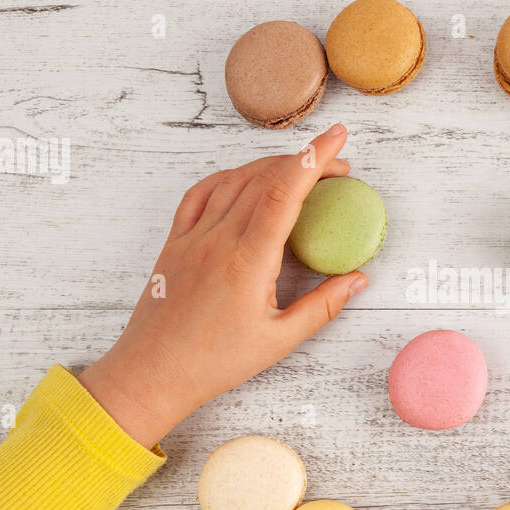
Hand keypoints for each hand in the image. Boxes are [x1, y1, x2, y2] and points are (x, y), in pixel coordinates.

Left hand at [79, 124, 364, 446]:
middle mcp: (218, 239)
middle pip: (265, 177)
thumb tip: (357, 280)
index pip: (284, 192)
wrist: (152, 373)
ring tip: (300, 171)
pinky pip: (202, 193)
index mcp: (247, 262)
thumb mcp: (279, 340)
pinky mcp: (175, 242)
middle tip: (337, 166)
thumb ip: (323, 306)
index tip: (337, 136)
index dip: (314, 158)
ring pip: (235, 180)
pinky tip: (246, 179)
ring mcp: (192, 237)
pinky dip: (230, 177)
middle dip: (304, 161)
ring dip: (271, 165)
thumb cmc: (213, 363)